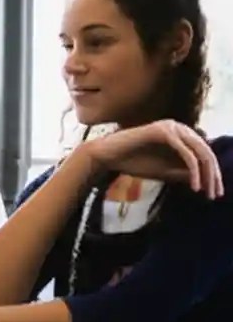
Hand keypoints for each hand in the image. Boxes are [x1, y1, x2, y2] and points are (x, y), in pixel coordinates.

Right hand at [81, 120, 222, 198]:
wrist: (107, 157)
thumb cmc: (133, 162)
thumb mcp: (165, 172)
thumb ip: (184, 173)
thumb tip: (208, 182)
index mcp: (180, 134)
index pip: (204, 153)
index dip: (213, 174)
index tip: (214, 193)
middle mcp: (179, 127)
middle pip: (206, 152)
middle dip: (213, 175)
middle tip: (215, 195)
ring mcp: (171, 127)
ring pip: (200, 152)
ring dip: (207, 174)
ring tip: (206, 191)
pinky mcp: (163, 131)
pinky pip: (186, 153)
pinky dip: (193, 170)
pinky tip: (194, 185)